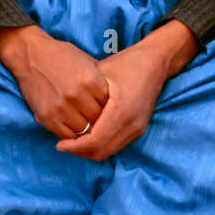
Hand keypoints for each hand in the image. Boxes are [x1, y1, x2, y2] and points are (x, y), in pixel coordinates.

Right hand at [0, 24, 109, 139]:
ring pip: (84, 131)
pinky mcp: (47, 117)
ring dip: (85, 129)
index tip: (107, 108)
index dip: (109, 108)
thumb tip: (115, 101)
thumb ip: (100, 82)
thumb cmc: (61, 56)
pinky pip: (66, 135)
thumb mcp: (87, 62)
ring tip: (83, 121)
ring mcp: (61, 108)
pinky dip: (71, 134)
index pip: (110, 106)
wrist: (30, 54)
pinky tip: (71, 125)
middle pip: (98, 121)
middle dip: (99, 120)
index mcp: (91, 80)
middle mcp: (77, 96)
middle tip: (96, 118)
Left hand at [55, 21, 198, 161]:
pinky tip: (88, 136)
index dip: (75, 146)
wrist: (155, 62)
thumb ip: (84, 95)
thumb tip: (61, 110)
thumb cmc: (125, 63)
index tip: (59, 144)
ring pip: (109, 151)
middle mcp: (132, 124)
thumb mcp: (100, 74)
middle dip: (80, 152)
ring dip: (90, 150)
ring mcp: (138, 128)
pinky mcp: (139, 129)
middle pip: (102, 151)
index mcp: (121, 111)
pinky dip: (101, 145)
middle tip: (63, 145)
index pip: (94, 141)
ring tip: (73, 142)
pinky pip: (117, 145)